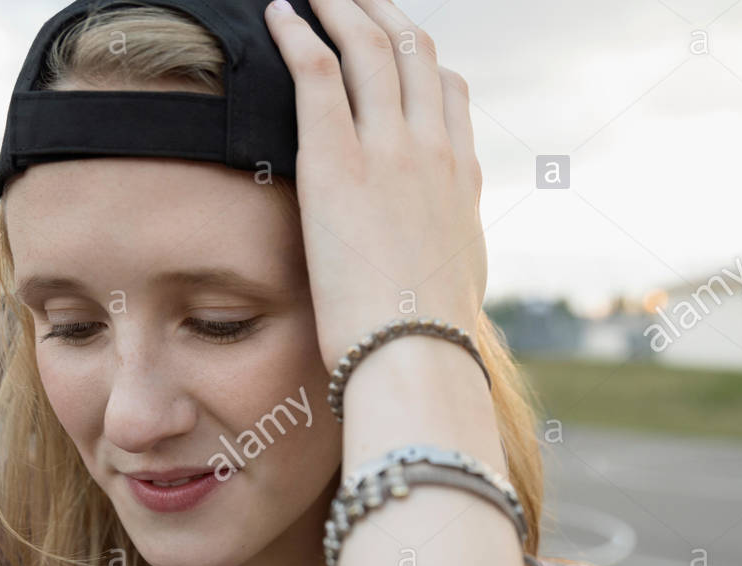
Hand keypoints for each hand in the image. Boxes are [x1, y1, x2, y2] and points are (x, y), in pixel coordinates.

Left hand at [264, 0, 486, 375]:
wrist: (418, 356)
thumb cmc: (432, 339)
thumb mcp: (457, 283)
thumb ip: (448, 246)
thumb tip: (442, 255)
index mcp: (462, 177)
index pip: (447, 90)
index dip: (418, 56)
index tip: (394, 42)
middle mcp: (434, 150)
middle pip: (413, 51)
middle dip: (382, 12)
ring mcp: (391, 150)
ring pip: (369, 47)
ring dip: (341, 6)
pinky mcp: (339, 163)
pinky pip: (316, 72)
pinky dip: (297, 33)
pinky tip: (278, 12)